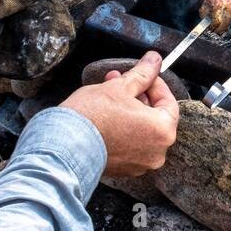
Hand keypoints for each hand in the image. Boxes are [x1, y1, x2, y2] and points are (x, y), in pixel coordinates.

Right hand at [62, 51, 179, 176]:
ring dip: (129, 110)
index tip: (144, 75)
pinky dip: (123, 129)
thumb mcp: (119, 87)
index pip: (169, 102)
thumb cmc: (92, 116)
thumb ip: (142, 74)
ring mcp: (141, 163)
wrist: (62, 146)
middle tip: (121, 80)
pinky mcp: (124, 169)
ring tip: (109, 94)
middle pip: (154, 116)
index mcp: (163, 131)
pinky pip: (130, 144)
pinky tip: (107, 116)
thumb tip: (154, 60)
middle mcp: (158, 151)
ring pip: (141, 130)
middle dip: (138, 95)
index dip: (155, 85)